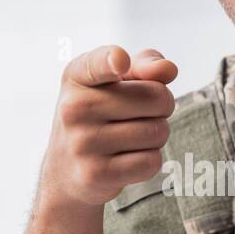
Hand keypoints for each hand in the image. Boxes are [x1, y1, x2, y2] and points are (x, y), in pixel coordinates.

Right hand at [40, 45, 177, 208]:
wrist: (66, 169)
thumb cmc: (100, 115)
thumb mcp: (114, 82)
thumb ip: (144, 65)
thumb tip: (168, 69)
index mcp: (77, 77)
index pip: (98, 63)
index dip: (113, 60)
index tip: (120, 61)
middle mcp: (74, 108)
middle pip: (156, 97)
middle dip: (161, 107)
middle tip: (140, 115)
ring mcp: (82, 142)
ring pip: (158, 132)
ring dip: (157, 136)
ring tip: (131, 138)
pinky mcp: (96, 173)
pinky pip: (151, 161)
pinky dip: (150, 160)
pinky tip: (127, 159)